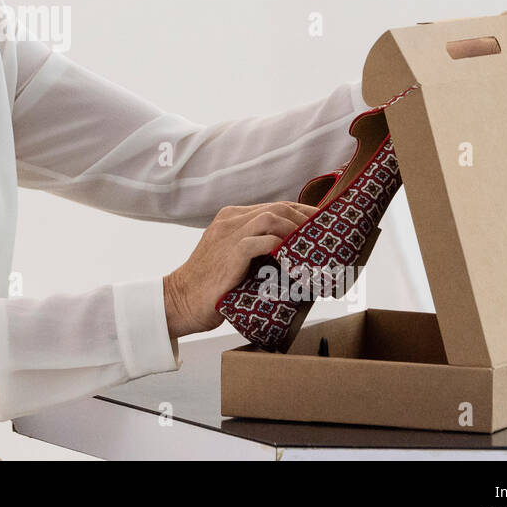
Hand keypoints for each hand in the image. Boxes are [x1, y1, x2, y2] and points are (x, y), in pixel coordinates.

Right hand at [162, 201, 319, 338]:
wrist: (180, 300)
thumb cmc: (209, 285)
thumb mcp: (231, 257)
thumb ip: (254, 248)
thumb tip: (290, 254)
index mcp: (230, 218)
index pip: (274, 206)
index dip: (302, 211)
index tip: (322, 221)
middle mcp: (230, 220)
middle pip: (278, 207)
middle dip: (306, 217)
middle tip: (326, 232)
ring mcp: (229, 234)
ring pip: (272, 217)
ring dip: (297, 229)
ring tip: (314, 244)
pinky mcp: (231, 253)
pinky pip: (262, 241)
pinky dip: (282, 245)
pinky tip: (294, 256)